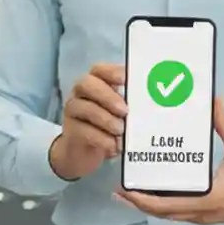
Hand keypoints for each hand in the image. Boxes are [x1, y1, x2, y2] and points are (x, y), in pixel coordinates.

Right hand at [50, 63, 126, 180]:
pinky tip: (113, 146)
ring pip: (82, 107)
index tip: (125, 79)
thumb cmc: (111, 128)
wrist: (86, 154)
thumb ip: (132, 105)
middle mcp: (81, 93)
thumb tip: (153, 102)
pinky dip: (100, 138)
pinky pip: (81, 130)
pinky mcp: (70, 131)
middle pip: (86, 84)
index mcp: (97, 84)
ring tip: (120, 131)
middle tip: (124, 111)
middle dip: (106, 95)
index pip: (99, 70)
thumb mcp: (123, 115)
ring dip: (104, 119)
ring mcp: (73, 111)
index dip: (111, 71)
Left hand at [115, 97, 223, 224]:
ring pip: (171, 217)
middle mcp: (204, 213)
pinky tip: (157, 192)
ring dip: (151, 206)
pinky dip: (166, 206)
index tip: (125, 189)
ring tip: (132, 191)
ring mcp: (207, 217)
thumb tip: (212, 99)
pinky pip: (181, 214)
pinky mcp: (210, 215)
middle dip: (139, 203)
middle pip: (163, 214)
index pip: (167, 206)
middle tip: (119, 190)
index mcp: (210, 198)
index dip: (143, 200)